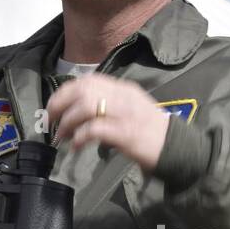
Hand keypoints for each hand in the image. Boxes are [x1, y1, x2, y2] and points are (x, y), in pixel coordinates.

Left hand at [46, 74, 170, 172]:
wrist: (178, 148)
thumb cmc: (152, 132)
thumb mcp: (130, 109)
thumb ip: (108, 106)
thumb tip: (79, 115)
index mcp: (123, 89)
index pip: (88, 80)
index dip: (65, 92)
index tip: (54, 107)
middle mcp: (123, 96)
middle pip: (82, 89)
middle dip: (60, 104)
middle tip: (51, 121)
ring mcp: (125, 113)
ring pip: (86, 106)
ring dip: (68, 122)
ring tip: (62, 136)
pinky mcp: (127, 133)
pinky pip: (95, 129)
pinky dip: (80, 137)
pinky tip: (77, 146)